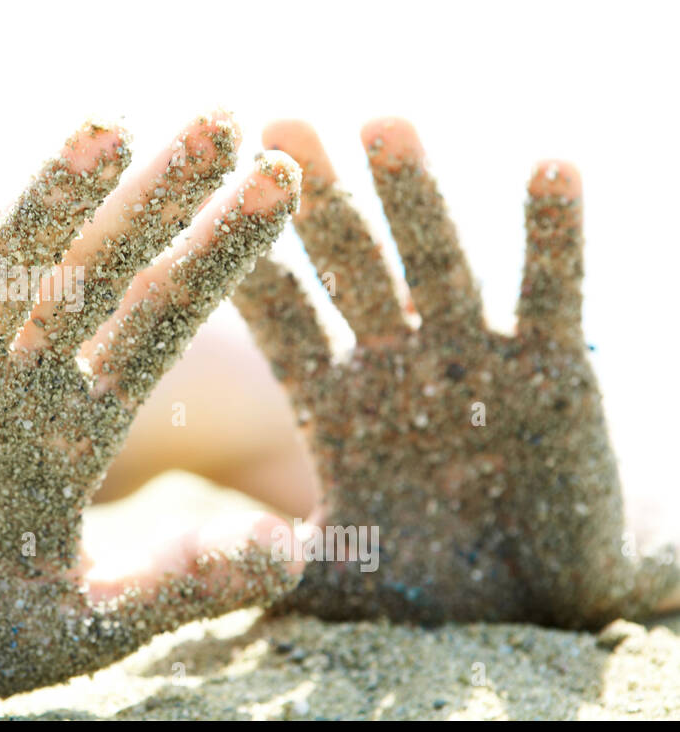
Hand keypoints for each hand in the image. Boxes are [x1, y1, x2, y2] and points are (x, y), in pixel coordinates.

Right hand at [0, 113, 300, 701]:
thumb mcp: (85, 622)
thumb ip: (178, 586)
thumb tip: (292, 555)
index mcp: (76, 426)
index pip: (159, 320)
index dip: (218, 252)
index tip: (277, 184)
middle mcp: (18, 384)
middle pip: (98, 274)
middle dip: (159, 199)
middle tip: (224, 120)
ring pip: (5, 276)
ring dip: (53, 203)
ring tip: (109, 130)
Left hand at [233, 118, 677, 627]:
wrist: (540, 606)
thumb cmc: (429, 585)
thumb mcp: (336, 575)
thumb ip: (264, 567)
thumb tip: (177, 574)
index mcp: (334, 400)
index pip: (278, 320)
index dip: (244, 268)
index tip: (197, 208)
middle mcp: (394, 360)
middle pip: (347, 267)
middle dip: (316, 202)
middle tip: (276, 125)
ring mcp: (469, 356)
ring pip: (434, 264)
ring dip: (413, 198)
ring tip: (383, 126)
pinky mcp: (552, 369)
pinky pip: (550, 297)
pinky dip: (554, 239)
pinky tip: (551, 170)